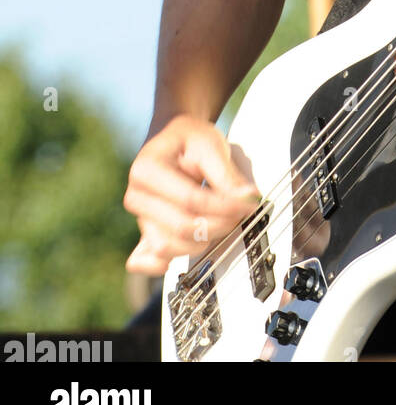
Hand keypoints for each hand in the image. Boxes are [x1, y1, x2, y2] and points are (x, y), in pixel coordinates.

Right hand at [123, 115, 259, 274]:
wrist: (174, 141)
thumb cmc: (190, 140)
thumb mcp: (210, 144)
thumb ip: (226, 174)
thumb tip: (246, 198)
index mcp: (145, 170)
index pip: (190, 200)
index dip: (224, 206)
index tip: (249, 202)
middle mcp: (136, 197)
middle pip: (181, 227)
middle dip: (219, 224)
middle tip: (243, 213)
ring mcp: (139, 218)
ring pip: (170, 247)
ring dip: (204, 240)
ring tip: (226, 221)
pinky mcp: (145, 234)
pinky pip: (146, 260)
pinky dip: (163, 265)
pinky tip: (188, 251)